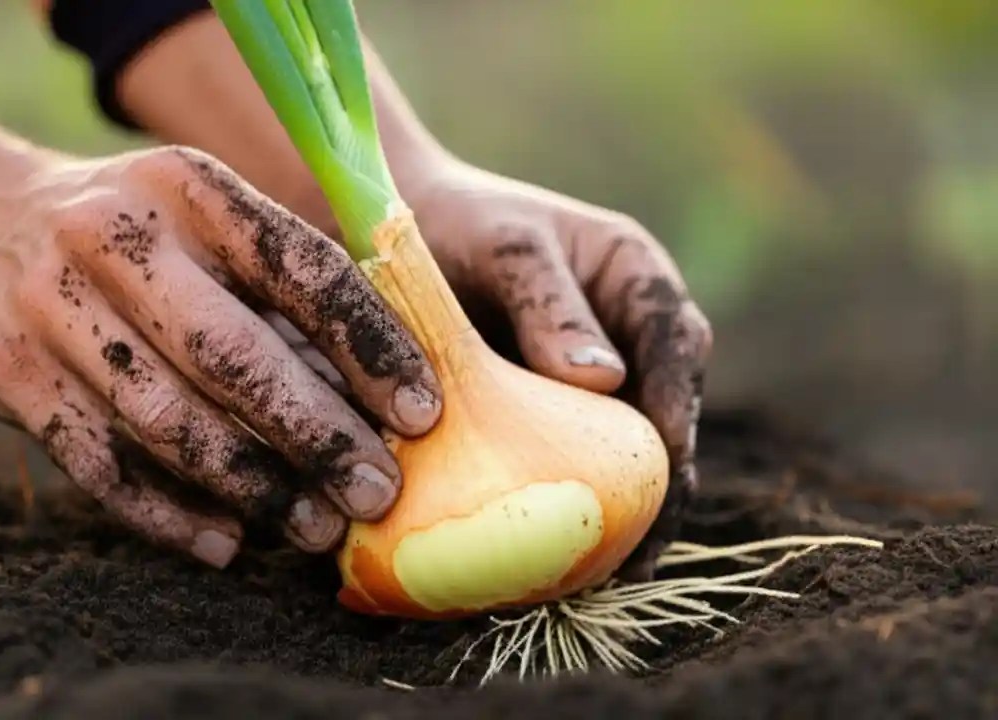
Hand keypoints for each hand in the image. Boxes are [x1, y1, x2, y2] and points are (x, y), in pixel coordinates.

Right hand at [0, 146, 441, 567]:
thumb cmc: (124, 232)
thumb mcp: (197, 215)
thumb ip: (278, 285)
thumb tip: (378, 391)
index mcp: (187, 187)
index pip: (300, 268)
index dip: (370, 345)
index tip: (423, 413)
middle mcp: (116, 239)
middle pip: (233, 354)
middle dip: (318, 434)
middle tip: (379, 494)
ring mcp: (52, 307)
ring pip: (167, 420)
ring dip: (253, 486)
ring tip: (317, 531)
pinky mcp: (6, 374)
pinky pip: (99, 464)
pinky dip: (166, 512)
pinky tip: (226, 543)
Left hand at [405, 159, 712, 579]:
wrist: (397, 235)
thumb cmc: (457, 224)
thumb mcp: (505, 249)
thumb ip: (549, 303)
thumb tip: (604, 380)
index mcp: (635, 279)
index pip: (678, 343)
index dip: (678, 403)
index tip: (664, 459)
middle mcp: (628, 334)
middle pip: (666, 413)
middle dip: (661, 482)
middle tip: (641, 547)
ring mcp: (593, 381)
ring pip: (625, 451)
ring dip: (625, 510)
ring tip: (607, 573)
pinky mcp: (552, 417)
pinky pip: (573, 463)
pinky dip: (571, 505)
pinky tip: (556, 556)